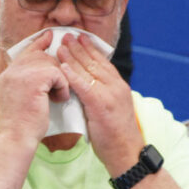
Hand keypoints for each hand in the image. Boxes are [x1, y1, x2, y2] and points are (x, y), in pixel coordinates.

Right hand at [0, 32, 67, 144]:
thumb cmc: (22, 127)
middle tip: (58, 85)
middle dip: (55, 68)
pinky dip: (62, 88)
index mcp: (7, 76)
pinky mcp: (35, 78)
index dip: (39, 43)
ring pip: (51, 64)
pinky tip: (57, 100)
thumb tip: (46, 73)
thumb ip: (27, 83)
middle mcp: (12, 71)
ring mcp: (22, 73)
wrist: (17, 138)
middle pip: (41, 56)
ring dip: (59, 81)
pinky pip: (58, 74)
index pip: (26, 51)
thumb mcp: (21, 99)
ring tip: (56, 97)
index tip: (50, 35)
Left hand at [56, 33, 141, 173]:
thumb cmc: (116, 136)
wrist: (127, 153)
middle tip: (67, 35)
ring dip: (73, 56)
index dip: (90, 50)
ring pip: (88, 71)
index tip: (80, 38)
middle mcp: (116, 86)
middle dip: (79, 47)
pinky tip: (63, 67)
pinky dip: (72, 75)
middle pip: (94, 62)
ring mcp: (109, 95)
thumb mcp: (112, 110)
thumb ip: (101, 96)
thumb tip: (86, 89)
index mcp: (119, 86)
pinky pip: (84, 86)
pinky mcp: (101, 105)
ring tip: (61, 45)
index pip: (103, 63)